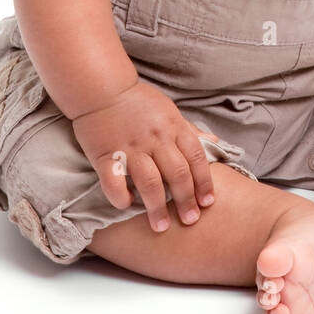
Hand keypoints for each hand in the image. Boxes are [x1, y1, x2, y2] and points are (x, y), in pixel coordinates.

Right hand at [70, 81, 217, 231]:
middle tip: (190, 220)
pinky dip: (121, 197)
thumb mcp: (169, 110)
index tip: (208, 203)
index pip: (196, 158)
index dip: (204, 182)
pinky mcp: (105, 154)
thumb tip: (213, 142)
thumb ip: (189, 129)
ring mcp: (130, 147)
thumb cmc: (137, 100)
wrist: (101, 86)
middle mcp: (155, 139)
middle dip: (186, 200)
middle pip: (177, 174)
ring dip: (157, 207)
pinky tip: (126, 205)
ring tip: (160, 227)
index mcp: (172, 127)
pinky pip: (114, 182)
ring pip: (150, 182)